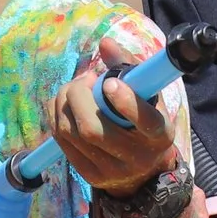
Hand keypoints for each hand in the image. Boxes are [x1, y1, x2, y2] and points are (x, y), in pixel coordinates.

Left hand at [49, 62, 189, 197]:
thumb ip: (130, 67)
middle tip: (85, 78)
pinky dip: (57, 115)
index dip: (126, 102)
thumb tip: (105, 43)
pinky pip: (61, 140)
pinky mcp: (88, 174)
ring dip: (64, 101)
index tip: (109, 83)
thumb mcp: (149, 95)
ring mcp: (109, 170)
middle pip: (93, 128)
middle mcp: (135, 157)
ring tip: (76, 87)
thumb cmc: (146, 120)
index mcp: (158, 135)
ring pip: (71, 132)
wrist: (143, 171)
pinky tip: (66, 104)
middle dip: (79, 96)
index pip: (146, 122)